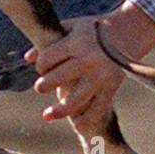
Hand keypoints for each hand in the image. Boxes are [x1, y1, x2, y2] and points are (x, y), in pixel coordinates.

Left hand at [29, 2, 154, 139]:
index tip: (41, 68)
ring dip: (60, 109)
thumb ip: (50, 41)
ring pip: (78, 98)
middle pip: (61, 77)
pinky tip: (76, 125)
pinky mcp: (111, 87)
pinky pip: (99, 107)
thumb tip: (28, 57)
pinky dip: (88, 119)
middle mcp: (89, 59)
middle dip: (46, 84)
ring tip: (46, 115)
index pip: (49, 57)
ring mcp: (101, 75)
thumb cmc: (92, 31)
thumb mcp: (71, 28)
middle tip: (40, 88)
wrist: (126, 32)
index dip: (41, 64)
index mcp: (76, 42)